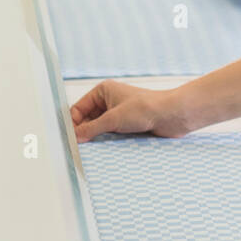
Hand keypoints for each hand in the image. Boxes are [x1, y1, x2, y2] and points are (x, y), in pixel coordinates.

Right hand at [70, 79, 188, 141]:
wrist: (171, 115)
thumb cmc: (146, 108)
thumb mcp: (113, 119)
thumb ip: (91, 129)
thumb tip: (75, 137)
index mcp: (102, 91)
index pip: (78, 109)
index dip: (72, 124)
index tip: (69, 140)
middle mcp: (109, 101)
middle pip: (87, 120)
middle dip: (84, 133)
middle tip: (78, 148)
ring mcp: (118, 113)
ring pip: (98, 129)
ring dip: (96, 138)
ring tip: (92, 150)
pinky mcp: (127, 124)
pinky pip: (110, 134)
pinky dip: (106, 141)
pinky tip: (104, 149)